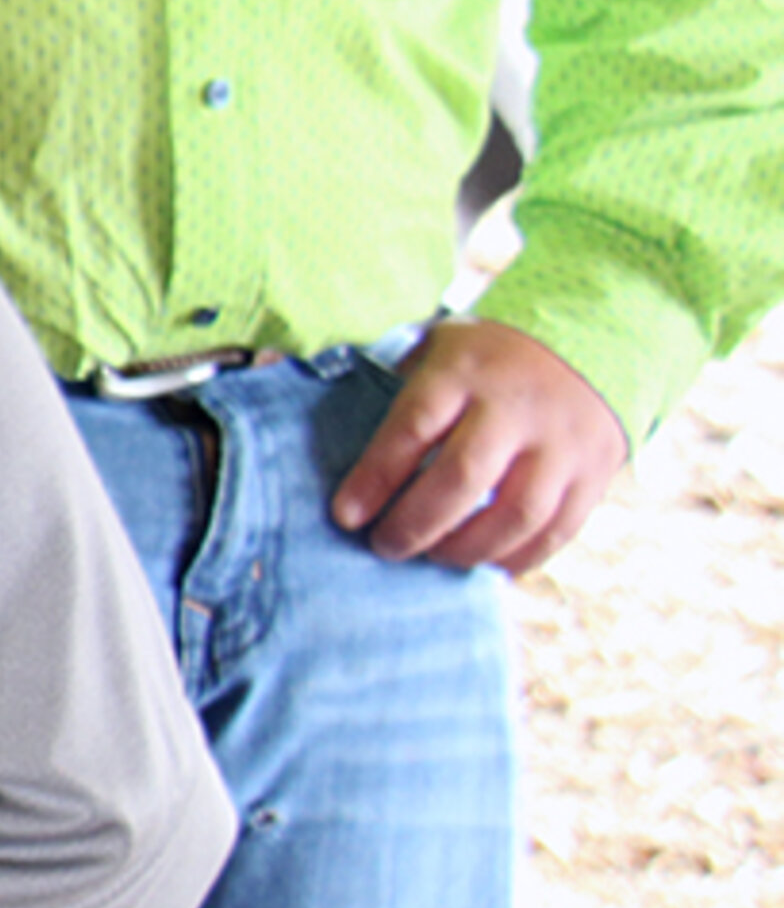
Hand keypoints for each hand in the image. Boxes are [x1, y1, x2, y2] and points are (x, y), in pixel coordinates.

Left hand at [329, 317, 627, 576]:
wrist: (587, 343)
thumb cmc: (484, 360)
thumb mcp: (435, 350)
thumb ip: (390, 383)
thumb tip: (313, 419)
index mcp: (465, 371)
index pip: (413, 427)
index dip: (375, 478)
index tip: (346, 516)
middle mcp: (516, 406)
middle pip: (462, 478)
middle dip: (415, 524)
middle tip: (385, 546)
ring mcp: (562, 442)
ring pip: (515, 514)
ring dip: (465, 549)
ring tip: (433, 556)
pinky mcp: (594, 473)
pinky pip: (557, 530)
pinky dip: (517, 558)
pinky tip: (483, 564)